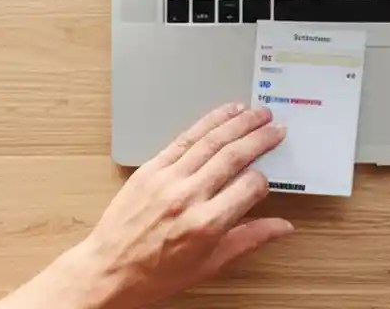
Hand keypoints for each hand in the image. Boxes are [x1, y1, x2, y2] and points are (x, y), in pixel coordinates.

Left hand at [0, 104, 291, 308]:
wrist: (108, 272)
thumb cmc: (154, 276)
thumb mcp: (209, 265)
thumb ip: (249, 239)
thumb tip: (281, 227)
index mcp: (207, 224)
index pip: (250, 187)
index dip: (263, 180)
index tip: (266, 177)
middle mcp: (188, 197)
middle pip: (233, 156)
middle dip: (260, 138)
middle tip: (276, 127)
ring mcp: (167, 180)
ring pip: (211, 141)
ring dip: (237, 123)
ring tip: (256, 113)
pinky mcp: (150, 169)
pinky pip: (183, 139)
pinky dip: (206, 123)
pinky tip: (222, 115)